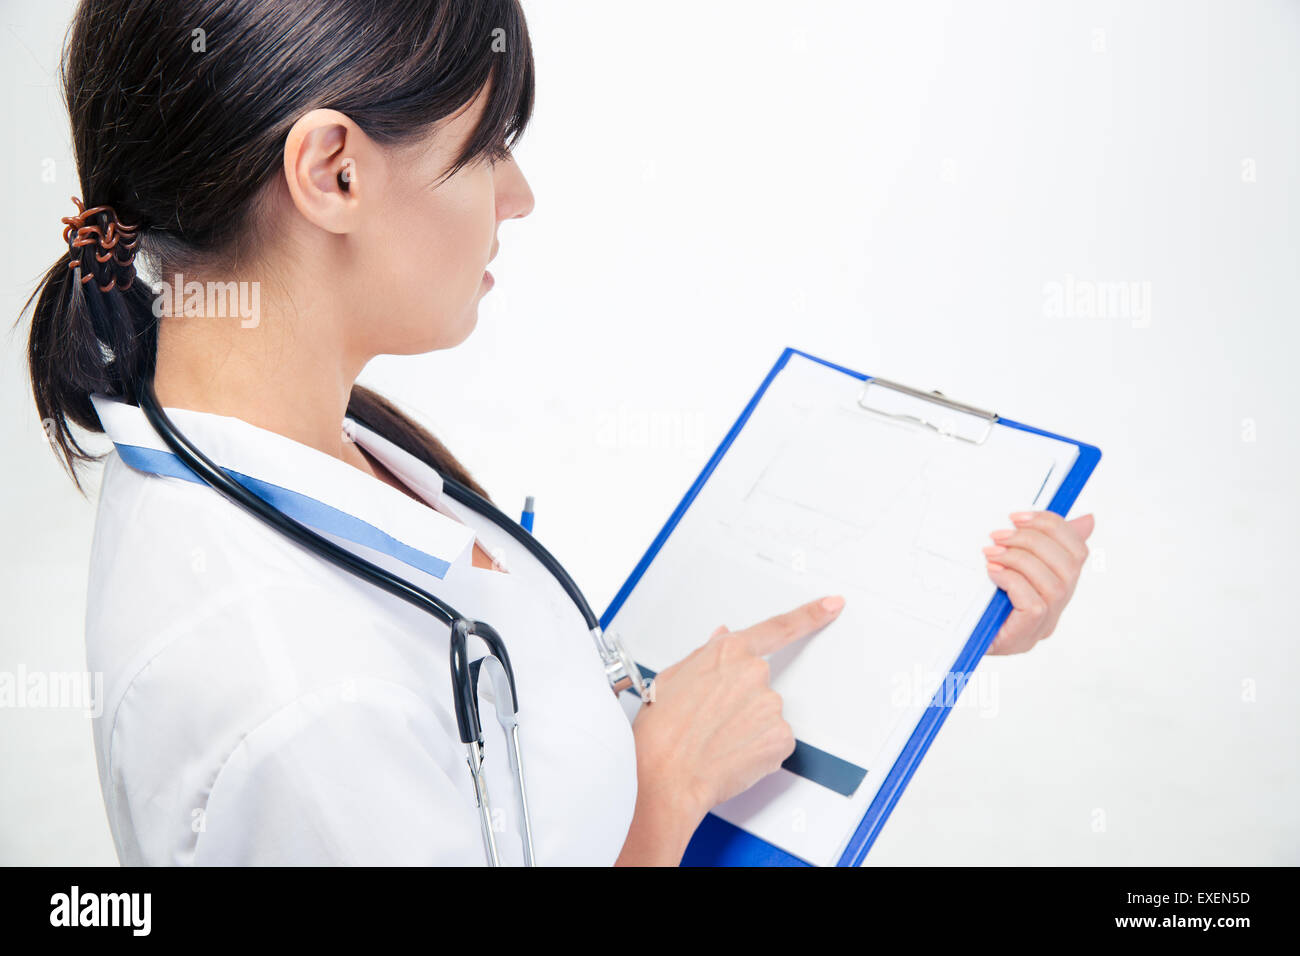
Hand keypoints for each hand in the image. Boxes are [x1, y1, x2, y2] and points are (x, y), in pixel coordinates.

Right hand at [630, 596, 844, 823]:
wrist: (665, 777)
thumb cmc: (660, 734)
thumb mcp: (670, 679)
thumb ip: (705, 654)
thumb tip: (721, 639)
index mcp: (728, 652)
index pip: (779, 628)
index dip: (811, 615)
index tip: (831, 606)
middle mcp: (755, 673)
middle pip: (758, 683)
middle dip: (739, 701)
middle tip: (709, 721)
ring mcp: (771, 706)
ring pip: (765, 714)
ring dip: (746, 726)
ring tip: (713, 740)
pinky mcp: (781, 737)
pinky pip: (773, 740)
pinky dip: (756, 749)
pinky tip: (730, 754)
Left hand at [982, 511, 1094, 654]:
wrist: (952, 635)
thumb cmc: (978, 596)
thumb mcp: (1006, 562)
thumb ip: (1036, 543)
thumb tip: (1087, 520)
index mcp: (1057, 585)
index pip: (1077, 552)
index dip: (1054, 527)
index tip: (1019, 515)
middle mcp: (1056, 608)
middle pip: (1069, 567)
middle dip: (1032, 540)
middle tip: (998, 534)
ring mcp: (1042, 626)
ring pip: (1054, 586)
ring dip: (1020, 560)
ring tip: (990, 552)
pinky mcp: (1023, 638)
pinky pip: (1034, 605)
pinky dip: (1013, 581)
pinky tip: (992, 573)